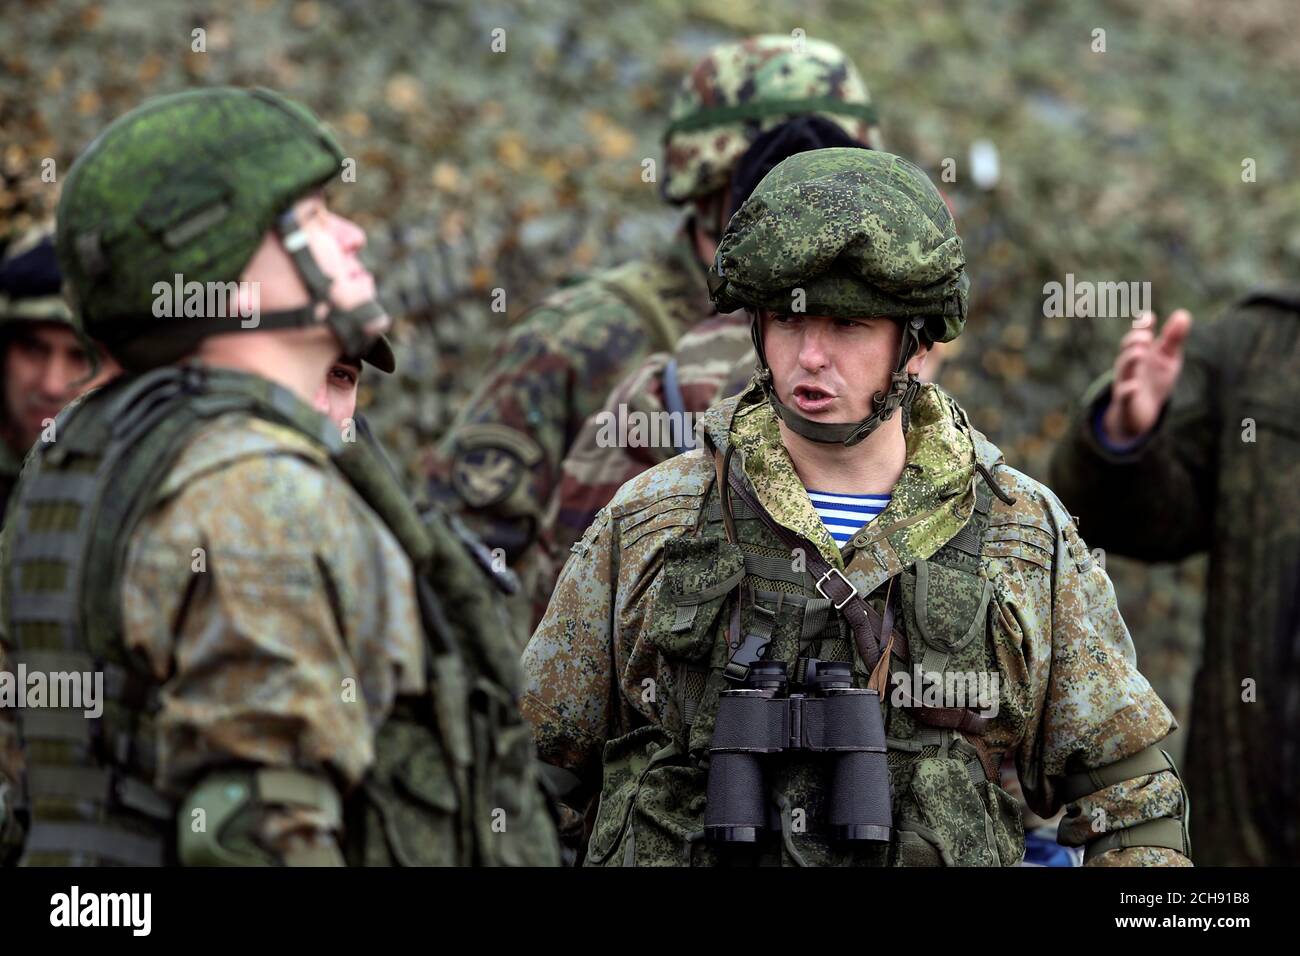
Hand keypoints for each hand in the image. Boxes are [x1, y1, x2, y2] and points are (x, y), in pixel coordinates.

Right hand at [1101, 309, 1191, 444]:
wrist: (1142, 415)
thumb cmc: (1154, 382)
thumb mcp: (1167, 359)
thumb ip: (1173, 338)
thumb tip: (1183, 313)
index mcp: (1141, 352)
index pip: (1138, 335)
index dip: (1142, 326)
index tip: (1149, 318)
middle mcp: (1131, 365)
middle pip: (1127, 349)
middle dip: (1133, 341)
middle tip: (1146, 336)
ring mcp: (1126, 382)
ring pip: (1124, 369)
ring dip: (1130, 359)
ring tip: (1140, 352)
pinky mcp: (1127, 402)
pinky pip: (1124, 395)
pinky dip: (1128, 390)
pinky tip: (1135, 386)